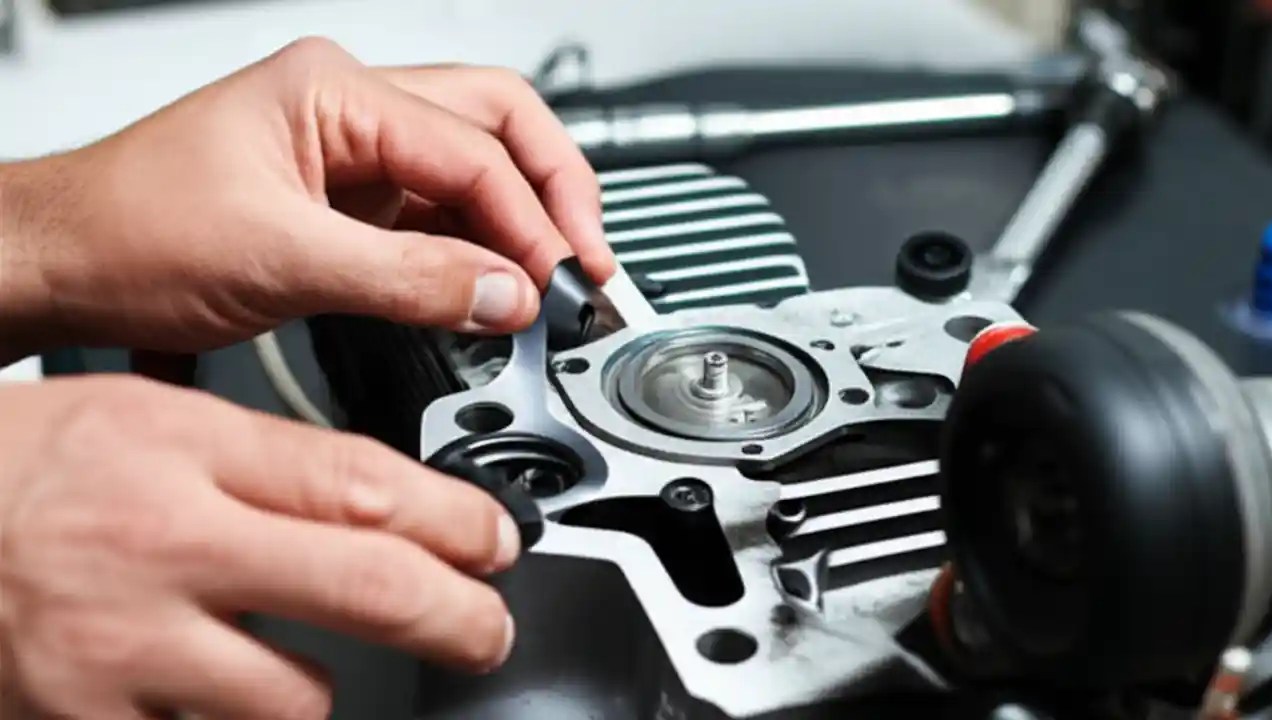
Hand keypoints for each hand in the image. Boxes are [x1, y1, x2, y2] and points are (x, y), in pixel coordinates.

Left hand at [0, 38, 613, 362]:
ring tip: (557, 281)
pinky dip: (478, 253)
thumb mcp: (282, 260)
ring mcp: (353, 157)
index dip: (530, 219)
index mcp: (335, 93)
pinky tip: (499, 289)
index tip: (559, 281)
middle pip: (498, 123)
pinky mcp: (348, 205)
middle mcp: (353, 112)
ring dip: (522, 224)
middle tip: (590, 260)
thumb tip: (507, 293)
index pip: (472, 147)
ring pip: (474, 170)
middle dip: (554, 191)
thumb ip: (410, 280)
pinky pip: (438, 218)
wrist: (61, 264)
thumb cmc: (129, 232)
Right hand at [0, 375, 519, 718]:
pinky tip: (215, 701)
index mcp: (181, 447)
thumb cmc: (23, 470)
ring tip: (298, 665)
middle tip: (487, 630)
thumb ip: (263, 463)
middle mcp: (159, 542)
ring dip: (320, 690)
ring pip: (296, 698)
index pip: (361, 481)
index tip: (496, 540)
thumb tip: (384, 508)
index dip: (456, 519)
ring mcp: (119, 647)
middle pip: (365, 584)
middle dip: (457, 618)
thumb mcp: (146, 421)